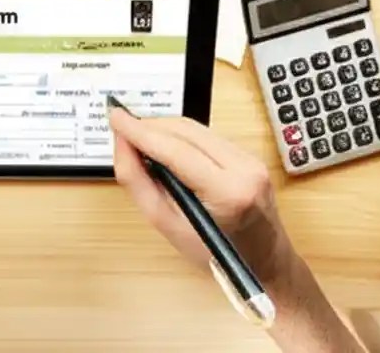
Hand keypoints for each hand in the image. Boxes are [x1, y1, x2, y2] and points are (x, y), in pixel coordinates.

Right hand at [110, 106, 289, 281]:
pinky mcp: (250, 155)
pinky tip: (167, 151)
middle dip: (150, 127)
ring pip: (197, 129)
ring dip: (165, 131)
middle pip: (186, 131)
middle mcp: (245, 168)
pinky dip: (182, 138)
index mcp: (228, 192)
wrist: (264, 263)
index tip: (115, 116)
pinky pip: (208, 136)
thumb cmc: (216, 255)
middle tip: (121, 132)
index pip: (175, 150)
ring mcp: (251, 159)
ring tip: (140, 142)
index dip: (141, 131)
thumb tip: (122, 145)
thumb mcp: (167, 227)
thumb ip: (138, 183)